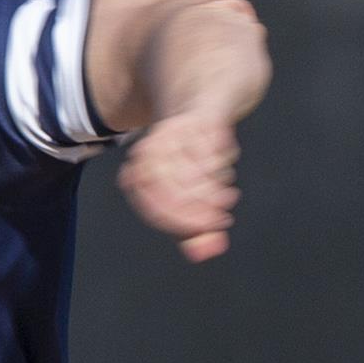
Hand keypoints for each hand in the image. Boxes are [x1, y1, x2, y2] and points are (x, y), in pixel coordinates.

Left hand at [116, 113, 240, 261]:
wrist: (197, 109)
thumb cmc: (187, 163)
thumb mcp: (187, 200)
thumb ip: (192, 231)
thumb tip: (202, 253)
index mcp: (138, 175)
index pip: (157, 208)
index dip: (186, 223)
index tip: (211, 228)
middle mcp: (149, 153)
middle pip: (176, 192)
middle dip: (204, 209)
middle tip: (223, 218)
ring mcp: (171, 135)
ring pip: (197, 172)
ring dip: (216, 189)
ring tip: (226, 195)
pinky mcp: (195, 120)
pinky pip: (213, 149)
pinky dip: (223, 163)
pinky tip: (225, 167)